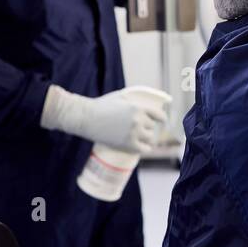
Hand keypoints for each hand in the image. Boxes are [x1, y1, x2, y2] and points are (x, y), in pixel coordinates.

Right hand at [41, 85, 170, 153]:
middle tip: (138, 129)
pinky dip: (145, 148)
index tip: (161, 122)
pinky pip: (145, 149)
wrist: (86, 117)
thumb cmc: (101, 106)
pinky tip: (142, 147)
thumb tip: (144, 104)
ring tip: (138, 138)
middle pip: (151, 127)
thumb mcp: (120, 97)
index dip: (161, 119)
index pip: (159, 115)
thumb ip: (134, 101)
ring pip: (149, 138)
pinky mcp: (128, 144)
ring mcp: (134, 133)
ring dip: (145, 138)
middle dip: (146, 127)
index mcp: (138, 107)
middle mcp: (138, 120)